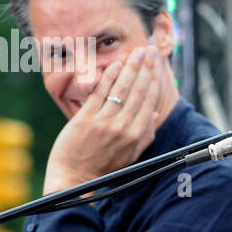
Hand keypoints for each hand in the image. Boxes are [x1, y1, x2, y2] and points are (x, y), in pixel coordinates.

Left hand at [43, 46, 164, 193]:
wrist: (74, 179)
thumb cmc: (103, 169)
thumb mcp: (131, 156)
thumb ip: (144, 135)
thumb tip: (154, 114)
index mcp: (135, 135)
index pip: (148, 101)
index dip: (153, 80)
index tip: (157, 65)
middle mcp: (122, 127)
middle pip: (137, 91)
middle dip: (144, 69)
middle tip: (148, 51)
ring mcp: (103, 122)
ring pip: (121, 89)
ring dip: (130, 68)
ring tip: (136, 53)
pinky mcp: (85, 120)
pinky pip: (100, 93)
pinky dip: (108, 77)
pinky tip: (115, 64)